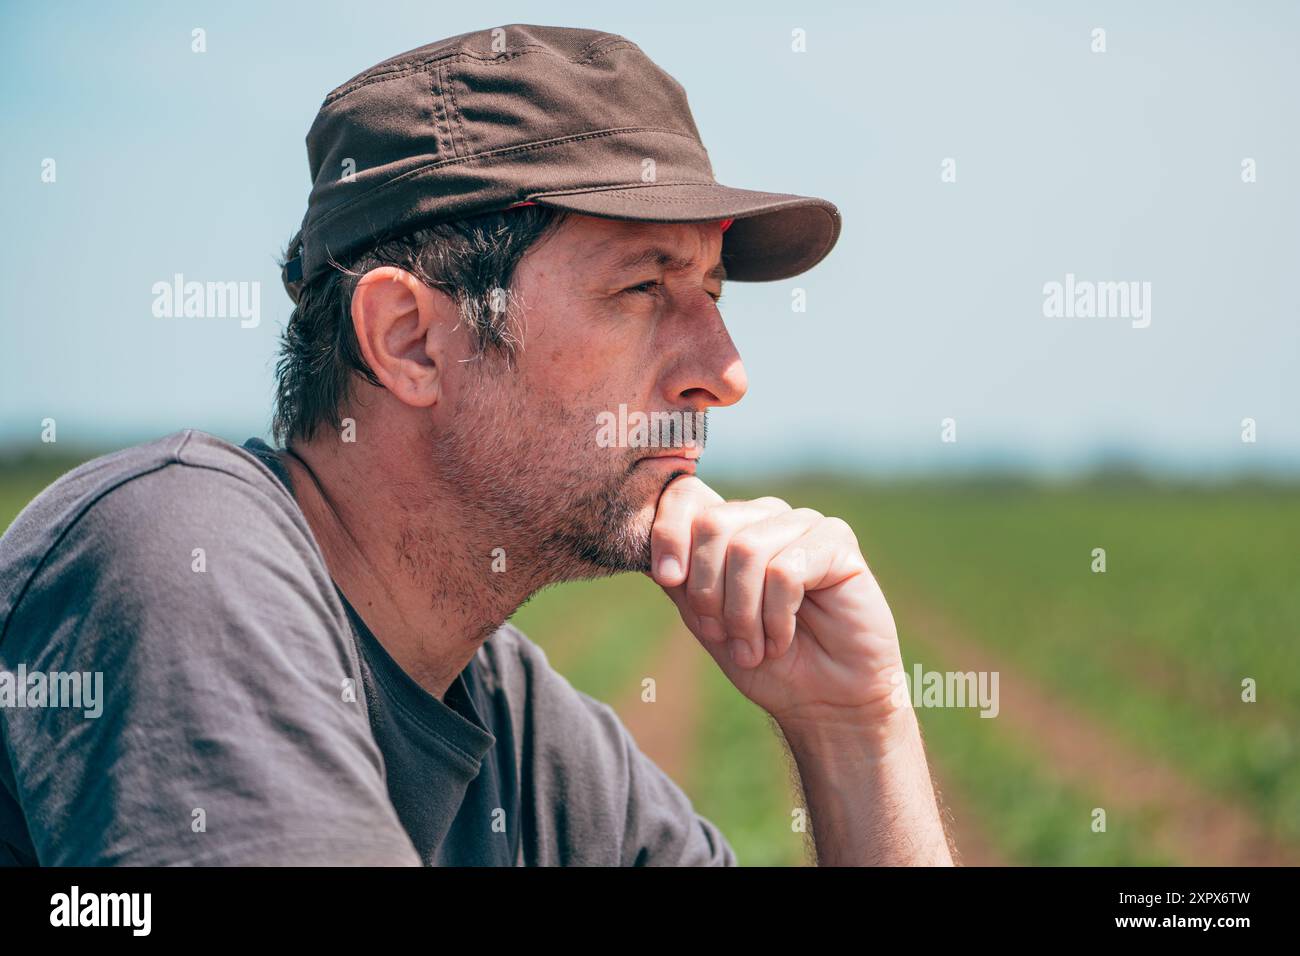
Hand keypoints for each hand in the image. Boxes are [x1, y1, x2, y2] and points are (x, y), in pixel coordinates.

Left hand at [647, 475, 907, 734]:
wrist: (824, 702)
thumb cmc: (766, 663)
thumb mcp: (707, 621)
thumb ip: (680, 581)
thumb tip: (643, 546)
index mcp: (733, 527)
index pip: (688, 496)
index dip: (668, 532)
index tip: (668, 578)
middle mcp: (767, 516)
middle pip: (713, 524)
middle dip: (708, 591)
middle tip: (724, 636)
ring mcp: (805, 524)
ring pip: (746, 549)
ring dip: (743, 613)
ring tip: (754, 648)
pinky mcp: (837, 544)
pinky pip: (786, 570)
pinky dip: (776, 616)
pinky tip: (782, 639)